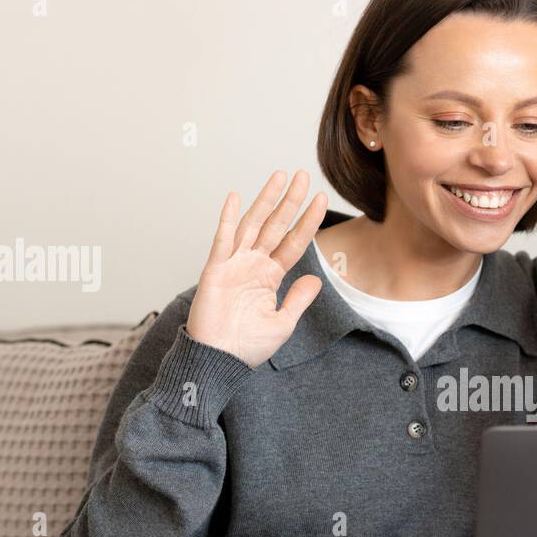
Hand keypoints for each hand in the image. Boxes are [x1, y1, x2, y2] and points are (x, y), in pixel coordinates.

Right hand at [186, 169, 327, 368]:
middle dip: (290, 201)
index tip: (321, 200)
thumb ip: (298, 299)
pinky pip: (223, 240)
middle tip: (304, 176)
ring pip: (253, 225)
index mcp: (269, 276)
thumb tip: (315, 278)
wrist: (219, 360)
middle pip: (276, 226)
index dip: (307, 222)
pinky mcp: (215, 270)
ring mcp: (234, 264)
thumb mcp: (283, 323)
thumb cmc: (246, 346)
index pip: (293, 243)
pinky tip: (236, 197)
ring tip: (280, 177)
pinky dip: (228, 218)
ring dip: (266, 200)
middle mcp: (253, 265)